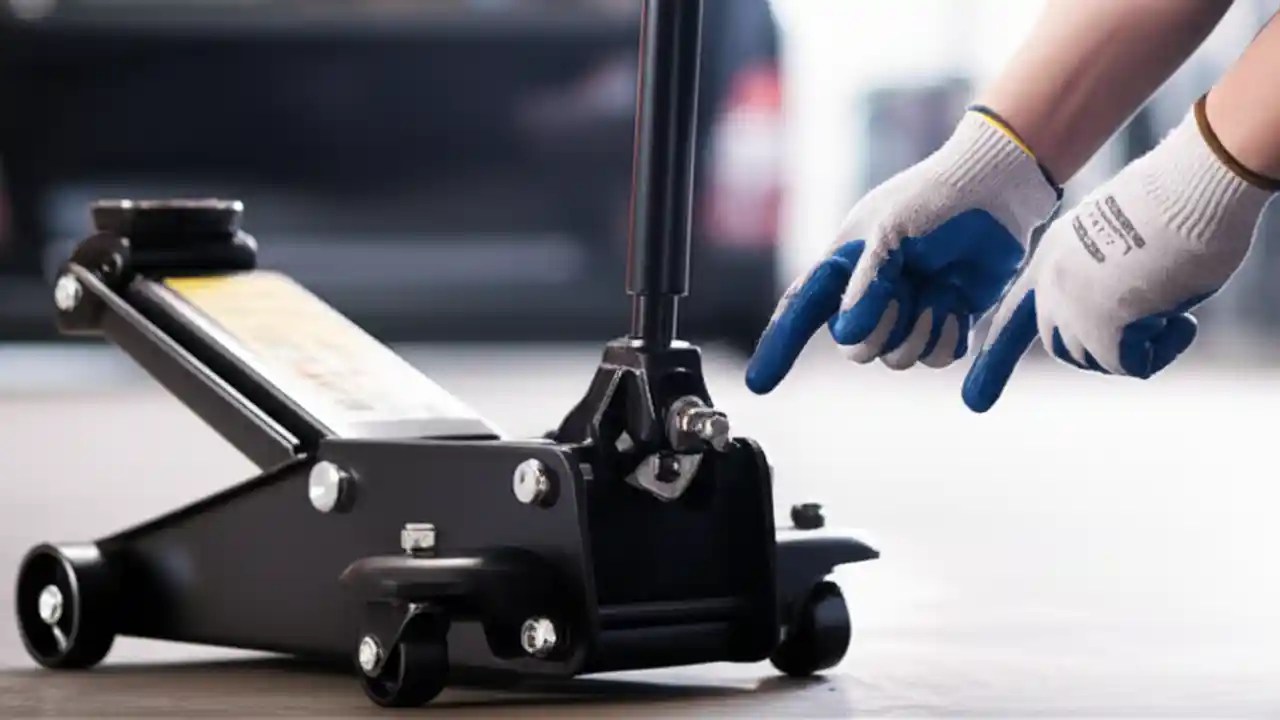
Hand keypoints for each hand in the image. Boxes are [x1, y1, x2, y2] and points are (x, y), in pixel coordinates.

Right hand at [746, 111, 1058, 393]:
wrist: (994, 192)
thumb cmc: (933, 200)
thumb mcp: (890, 231)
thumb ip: (866, 283)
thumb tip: (849, 333)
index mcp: (842, 268)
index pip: (800, 312)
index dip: (778, 347)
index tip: (759, 383)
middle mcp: (869, 296)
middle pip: (855, 348)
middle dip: (880, 329)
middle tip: (904, 288)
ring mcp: (908, 311)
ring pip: (898, 358)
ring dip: (920, 328)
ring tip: (938, 288)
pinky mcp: (944, 320)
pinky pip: (937, 357)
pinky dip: (948, 334)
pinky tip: (956, 299)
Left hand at [963, 101, 1275, 411]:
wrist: (1186, 191)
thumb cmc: (1169, 206)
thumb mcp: (1113, 243)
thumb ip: (1097, 279)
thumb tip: (1115, 311)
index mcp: (1050, 260)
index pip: (1014, 317)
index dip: (997, 359)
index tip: (973, 401)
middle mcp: (1051, 288)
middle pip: (1063, 347)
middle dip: (1104, 346)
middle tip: (1150, 316)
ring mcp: (1071, 309)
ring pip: (1098, 359)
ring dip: (1140, 341)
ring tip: (1166, 295)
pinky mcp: (1102, 328)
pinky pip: (1133, 366)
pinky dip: (1165, 348)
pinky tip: (1181, 314)